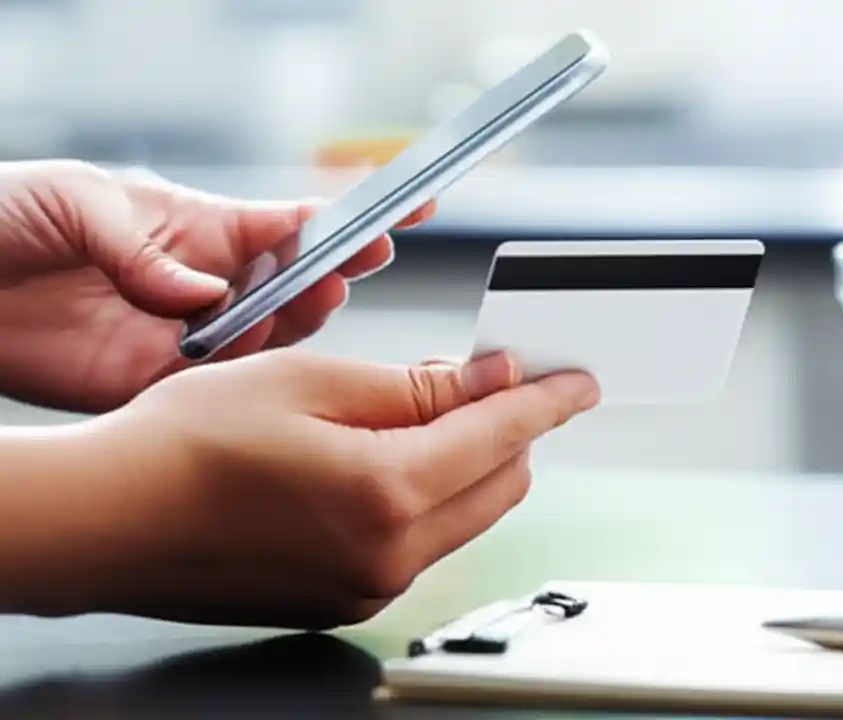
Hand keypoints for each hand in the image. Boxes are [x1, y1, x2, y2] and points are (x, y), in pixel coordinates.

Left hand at [0, 160, 432, 412]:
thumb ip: (147, 248)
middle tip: (346, 269)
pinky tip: (256, 369)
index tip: (407, 211)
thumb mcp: (80, 201)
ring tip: (302, 309)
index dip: (354, 218)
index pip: (296, 222)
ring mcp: (189, 338)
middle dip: (334, 277)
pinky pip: (222, 391)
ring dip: (296, 328)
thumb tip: (204, 295)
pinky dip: (248, 385)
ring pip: (273, 342)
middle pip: (298, 286)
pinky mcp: (158, 387)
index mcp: (201, 228)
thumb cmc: (7, 215)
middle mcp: (209, 285)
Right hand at [2, 349, 598, 627]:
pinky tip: (377, 465)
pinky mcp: (345, 599)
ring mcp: (369, 585)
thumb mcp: (311, 380)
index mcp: (389, 491)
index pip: (504, 436)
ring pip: (464, 517)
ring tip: (412, 418)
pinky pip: (419, 544)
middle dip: (507, 431)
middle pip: (500, 485)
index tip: (577, 384)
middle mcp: (391, 553)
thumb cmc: (187, 443)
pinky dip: (423, 501)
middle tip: (479, 382)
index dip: (547, 400)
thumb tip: (488, 376)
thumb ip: (416, 385)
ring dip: (465, 465)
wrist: (109, 518)